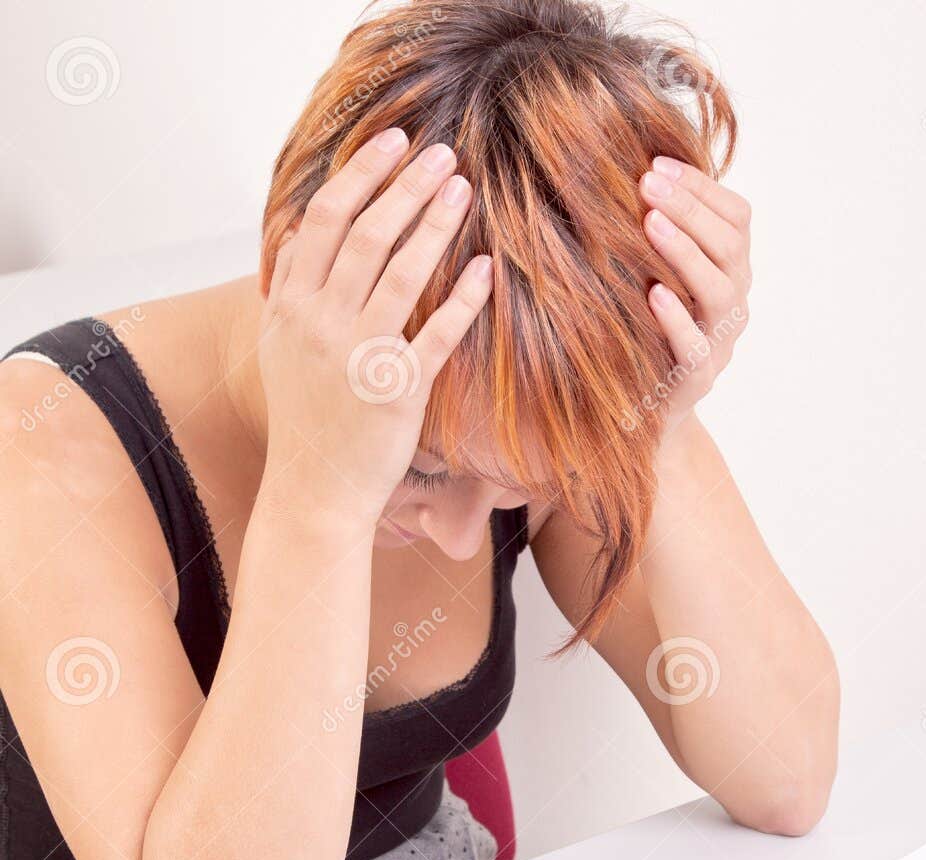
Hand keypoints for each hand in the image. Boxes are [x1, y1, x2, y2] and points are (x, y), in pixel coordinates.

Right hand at [259, 128, 492, 515]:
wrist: (313, 490)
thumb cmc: (305, 416)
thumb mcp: (279, 345)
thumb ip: (289, 284)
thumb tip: (298, 229)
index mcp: (292, 304)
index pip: (325, 219)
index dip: (362, 173)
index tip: (393, 142)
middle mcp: (321, 322)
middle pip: (366, 233)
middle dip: (406, 185)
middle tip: (442, 154)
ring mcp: (359, 355)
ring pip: (401, 272)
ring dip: (435, 224)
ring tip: (463, 189)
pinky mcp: (397, 391)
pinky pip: (436, 333)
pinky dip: (463, 298)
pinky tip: (486, 267)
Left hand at [638, 158, 750, 435]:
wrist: (643, 411)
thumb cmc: (643, 328)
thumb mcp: (652, 273)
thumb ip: (656, 231)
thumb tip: (625, 166)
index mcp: (731, 271)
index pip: (736, 217)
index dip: (702, 187)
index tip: (657, 163)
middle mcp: (733, 304)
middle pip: (730, 247)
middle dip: (690, 209)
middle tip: (648, 181)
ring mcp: (720, 344)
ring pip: (720, 293)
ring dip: (686, 252)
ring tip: (650, 222)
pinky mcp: (696, 381)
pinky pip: (694, 349)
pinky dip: (676, 320)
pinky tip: (653, 294)